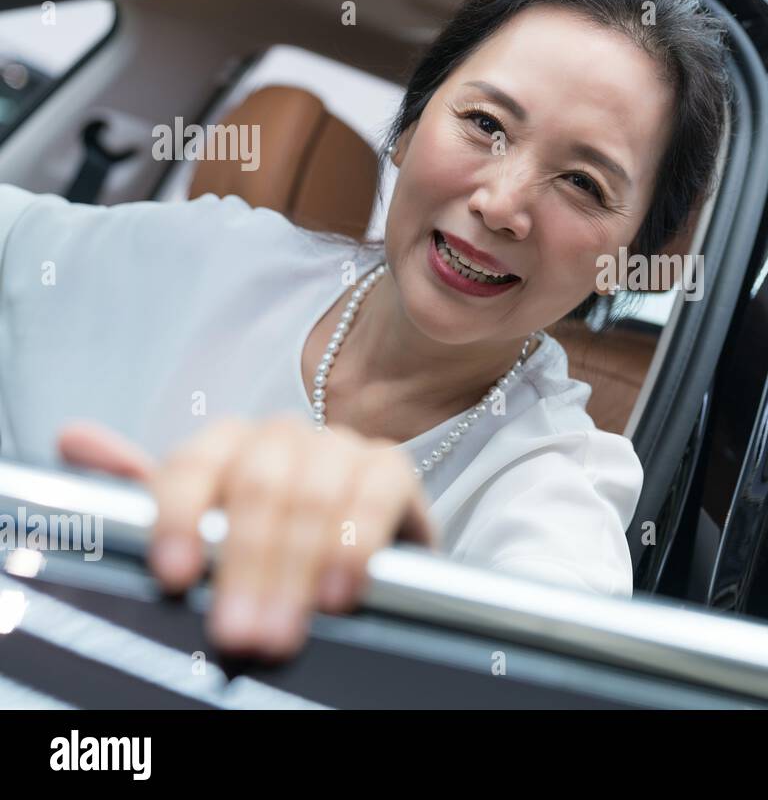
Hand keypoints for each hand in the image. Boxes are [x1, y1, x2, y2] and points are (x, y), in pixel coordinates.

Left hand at [57, 415, 435, 660]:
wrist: (358, 544)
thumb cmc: (271, 541)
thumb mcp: (205, 527)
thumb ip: (144, 494)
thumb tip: (77, 439)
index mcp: (227, 444)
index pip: (194, 464)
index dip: (180, 517)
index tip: (174, 576)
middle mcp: (283, 435)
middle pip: (258, 486)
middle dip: (246, 566)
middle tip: (238, 632)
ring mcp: (340, 446)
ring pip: (313, 493)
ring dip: (295, 569)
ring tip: (281, 630)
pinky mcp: (391, 467)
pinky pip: (375, 494)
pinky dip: (355, 544)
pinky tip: (339, 591)